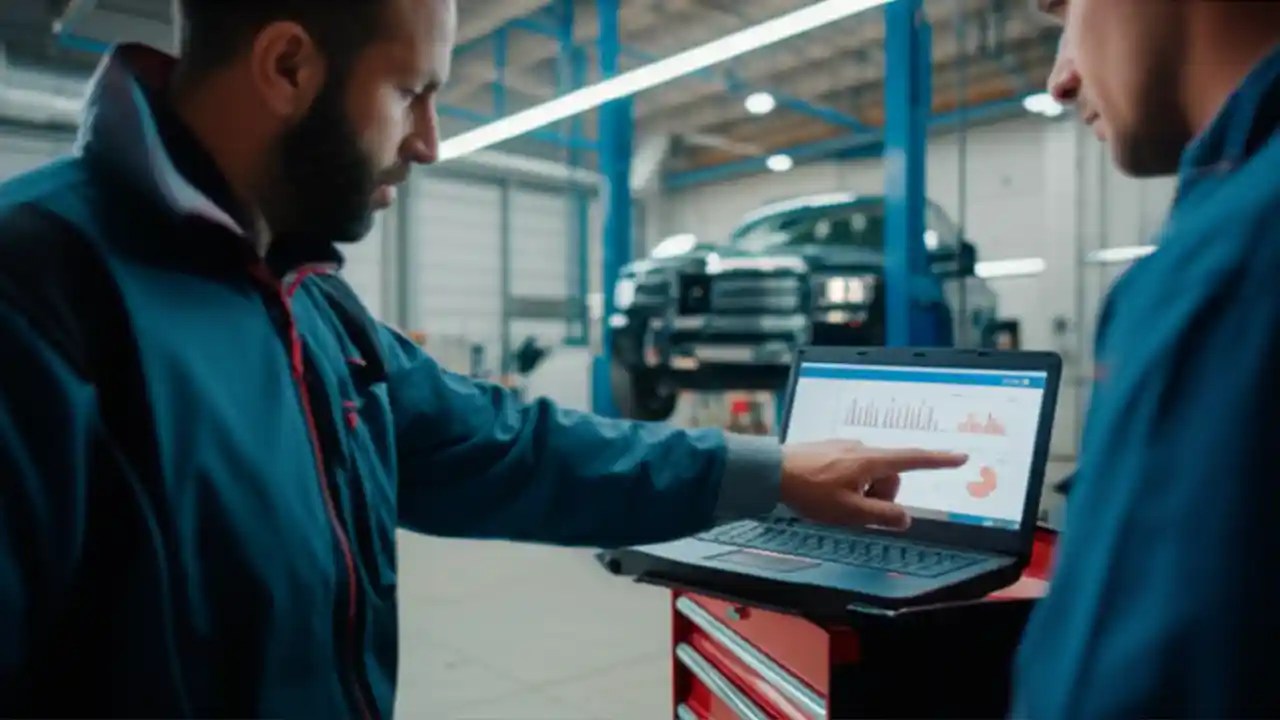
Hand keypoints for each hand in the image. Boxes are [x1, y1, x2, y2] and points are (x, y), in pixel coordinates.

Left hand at [780, 441, 968, 529]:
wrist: (770, 472)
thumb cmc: (810, 491)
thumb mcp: (850, 512)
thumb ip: (882, 516)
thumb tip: (905, 519)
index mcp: (871, 460)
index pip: (913, 459)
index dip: (938, 460)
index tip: (960, 457)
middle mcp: (861, 448)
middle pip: (889, 476)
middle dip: (881, 497)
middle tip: (856, 513)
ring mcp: (844, 447)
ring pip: (869, 476)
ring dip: (862, 493)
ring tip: (836, 504)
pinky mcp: (830, 451)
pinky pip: (852, 471)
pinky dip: (848, 486)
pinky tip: (826, 494)